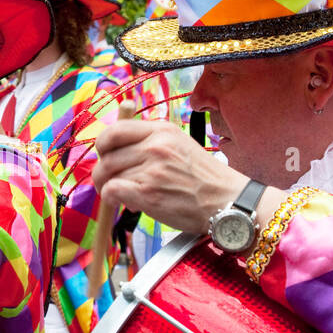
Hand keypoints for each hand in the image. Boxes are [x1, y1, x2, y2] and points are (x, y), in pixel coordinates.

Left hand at [92, 120, 248, 232]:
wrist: (228, 201)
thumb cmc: (204, 178)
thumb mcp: (179, 145)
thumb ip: (150, 141)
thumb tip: (115, 148)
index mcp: (162, 130)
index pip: (115, 130)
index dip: (103, 145)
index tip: (106, 156)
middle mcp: (155, 145)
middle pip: (108, 156)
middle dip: (103, 172)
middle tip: (110, 183)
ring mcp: (152, 169)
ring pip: (110, 175)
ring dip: (111, 188)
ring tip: (128, 196)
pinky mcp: (149, 193)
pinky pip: (112, 190)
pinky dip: (112, 198)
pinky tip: (126, 203)